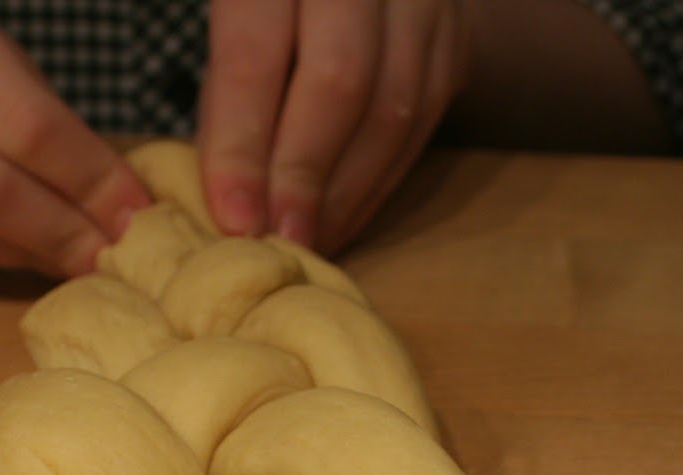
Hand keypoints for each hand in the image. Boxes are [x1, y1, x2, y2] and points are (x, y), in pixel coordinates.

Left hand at [197, 0, 470, 254]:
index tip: (236, 220)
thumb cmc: (272, 7)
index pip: (256, 53)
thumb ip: (228, 92)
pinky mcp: (453, 37)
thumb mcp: (235, 22)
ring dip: (347, 193)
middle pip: (339, 80)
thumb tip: (232, 200)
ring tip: (310, 242)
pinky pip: (422, 122)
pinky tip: (345, 218)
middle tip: (281, 241)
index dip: (243, 143)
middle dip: (305, 175)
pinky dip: (379, 181)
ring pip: (393, 108)